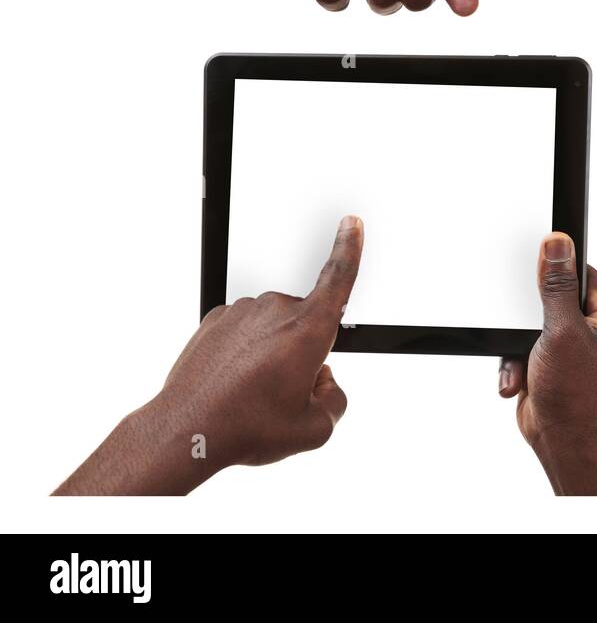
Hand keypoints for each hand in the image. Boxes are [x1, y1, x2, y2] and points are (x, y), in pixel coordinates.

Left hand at [55, 216, 362, 494]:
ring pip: (274, 329)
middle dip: (304, 353)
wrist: (187, 431)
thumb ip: (336, 400)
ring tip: (251, 392)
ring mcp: (242, 312)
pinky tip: (233, 380)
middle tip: (282, 393)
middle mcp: (276, 311)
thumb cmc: (246, 426)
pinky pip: (244, 331)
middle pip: (306, 324)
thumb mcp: (314, 428)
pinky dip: (244, 352)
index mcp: (308, 329)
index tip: (351, 222)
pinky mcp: (216, 320)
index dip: (350, 247)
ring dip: (271, 353)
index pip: (338, 277)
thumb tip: (323, 382)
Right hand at [498, 232, 596, 494]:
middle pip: (557, 297)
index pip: (583, 272)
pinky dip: (523, 361)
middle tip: (536, 338)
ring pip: (539, 323)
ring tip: (531, 365)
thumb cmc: (577, 398)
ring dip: (524, 345)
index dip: (555, 274)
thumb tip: (557, 244)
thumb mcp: (562, 331)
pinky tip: (524, 378)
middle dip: (534, 320)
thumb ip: (557, 286)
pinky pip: (533, 345)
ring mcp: (585, 345)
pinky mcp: (563, 361)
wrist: (566, 445)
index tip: (535, 280)